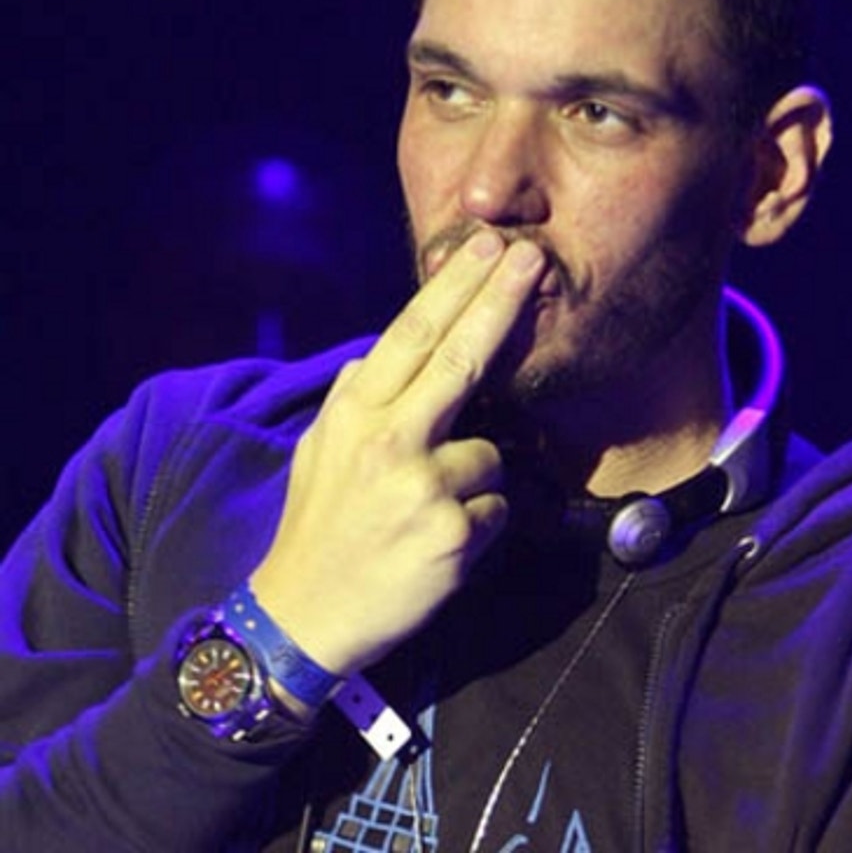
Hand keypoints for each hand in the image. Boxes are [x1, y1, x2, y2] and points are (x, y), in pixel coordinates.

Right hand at [249, 231, 545, 675]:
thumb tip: (372, 355)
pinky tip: (439, 545)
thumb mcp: (318, 453)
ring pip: (491, 454)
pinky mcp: (453, 534)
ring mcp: (423, 487)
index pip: (411, 336)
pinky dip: (480, 524)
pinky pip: (496, 509)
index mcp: (355, 415)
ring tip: (426, 512)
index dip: (454, 289)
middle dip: (499, 300)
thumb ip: (352, 401)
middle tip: (532, 256)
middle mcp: (389, 441)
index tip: (486, 249)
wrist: (305, 616)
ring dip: (474, 480)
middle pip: (460, 358)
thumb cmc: (317, 526)